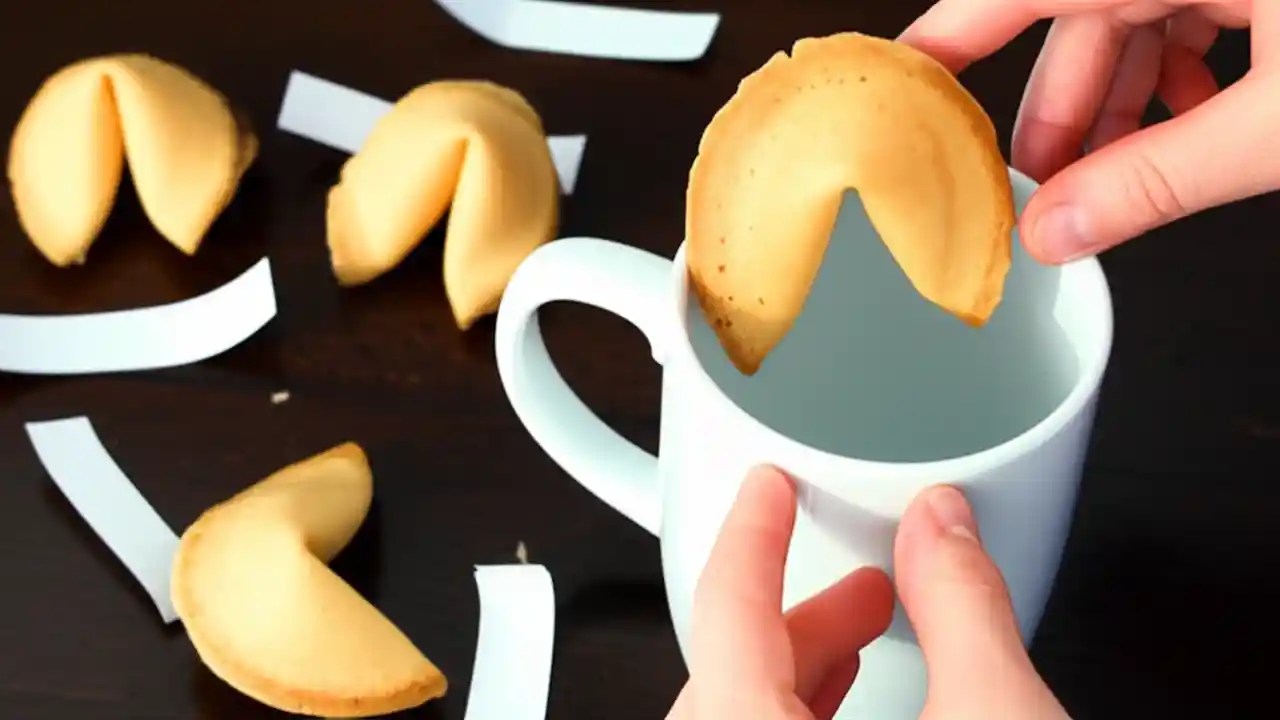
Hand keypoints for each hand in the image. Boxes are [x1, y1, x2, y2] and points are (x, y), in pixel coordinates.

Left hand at [666, 466, 1069, 718]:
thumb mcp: (1000, 716)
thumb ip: (964, 605)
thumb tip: (942, 524)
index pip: (725, 609)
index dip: (750, 532)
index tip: (766, 486)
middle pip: (727, 668)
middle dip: (795, 616)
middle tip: (863, 583)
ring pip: (737, 717)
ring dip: (797, 673)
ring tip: (865, 640)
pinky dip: (797, 717)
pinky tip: (860, 710)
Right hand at [899, 1, 1278, 262]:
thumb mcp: (1276, 125)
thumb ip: (1162, 177)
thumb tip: (1059, 230)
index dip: (951, 37)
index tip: (903, 89)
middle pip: (1076, 21)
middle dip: (1056, 115)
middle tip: (1037, 194)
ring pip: (1132, 25)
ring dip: (1116, 109)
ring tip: (1114, 181)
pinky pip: (1187, 16)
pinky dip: (1172, 82)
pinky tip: (1186, 132)